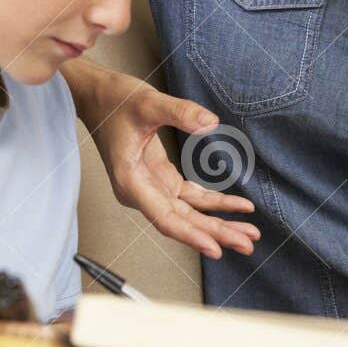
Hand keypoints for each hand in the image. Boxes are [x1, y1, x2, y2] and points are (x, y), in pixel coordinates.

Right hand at [73, 66, 258, 258]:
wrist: (97, 97)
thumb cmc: (114, 102)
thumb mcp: (148, 103)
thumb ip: (180, 112)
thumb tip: (210, 122)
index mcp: (132, 182)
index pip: (165, 219)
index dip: (191, 236)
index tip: (216, 249)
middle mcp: (141, 192)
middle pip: (183, 222)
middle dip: (216, 234)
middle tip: (247, 244)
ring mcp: (152, 187)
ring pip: (190, 213)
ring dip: (219, 223)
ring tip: (249, 234)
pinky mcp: (162, 178)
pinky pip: (192, 197)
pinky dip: (215, 203)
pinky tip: (237, 207)